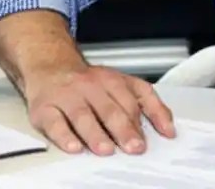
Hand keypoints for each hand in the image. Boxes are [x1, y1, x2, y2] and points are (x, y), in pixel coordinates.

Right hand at [23, 65, 175, 156]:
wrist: (49, 65)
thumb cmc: (88, 82)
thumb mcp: (121, 84)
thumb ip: (148, 104)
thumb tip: (169, 130)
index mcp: (111, 81)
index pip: (130, 100)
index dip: (139, 122)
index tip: (146, 141)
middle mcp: (89, 86)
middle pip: (109, 108)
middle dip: (123, 129)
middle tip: (133, 147)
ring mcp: (66, 96)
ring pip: (82, 115)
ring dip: (96, 134)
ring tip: (106, 150)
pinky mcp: (44, 108)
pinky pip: (54, 122)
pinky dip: (64, 136)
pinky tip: (74, 146)